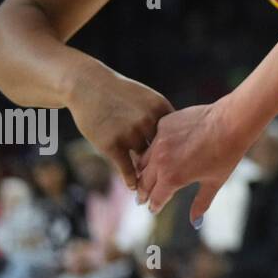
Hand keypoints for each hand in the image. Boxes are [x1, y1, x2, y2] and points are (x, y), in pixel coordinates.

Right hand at [67, 64, 173, 191]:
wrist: (89, 85)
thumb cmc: (120, 94)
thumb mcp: (147, 99)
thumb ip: (161, 117)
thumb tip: (179, 135)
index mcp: (161, 108)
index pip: (178, 136)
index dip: (183, 151)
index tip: (188, 164)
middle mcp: (148, 121)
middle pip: (164, 151)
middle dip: (169, 167)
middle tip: (172, 182)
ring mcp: (130, 133)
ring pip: (144, 162)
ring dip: (148, 177)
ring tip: (152, 191)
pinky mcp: (111, 144)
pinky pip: (126, 168)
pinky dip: (132, 180)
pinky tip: (133, 188)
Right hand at [136, 100, 250, 225]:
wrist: (232, 121)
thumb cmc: (227, 154)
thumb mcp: (214, 182)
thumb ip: (202, 203)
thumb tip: (196, 223)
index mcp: (172, 178)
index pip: (156, 198)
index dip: (154, 205)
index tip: (153, 208)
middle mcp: (161, 160)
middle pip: (144, 181)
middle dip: (143, 191)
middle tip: (141, 198)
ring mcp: (160, 140)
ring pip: (144, 160)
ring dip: (144, 171)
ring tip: (145, 177)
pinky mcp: (164, 124)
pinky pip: (154, 140)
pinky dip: (154, 148)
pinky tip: (159, 152)